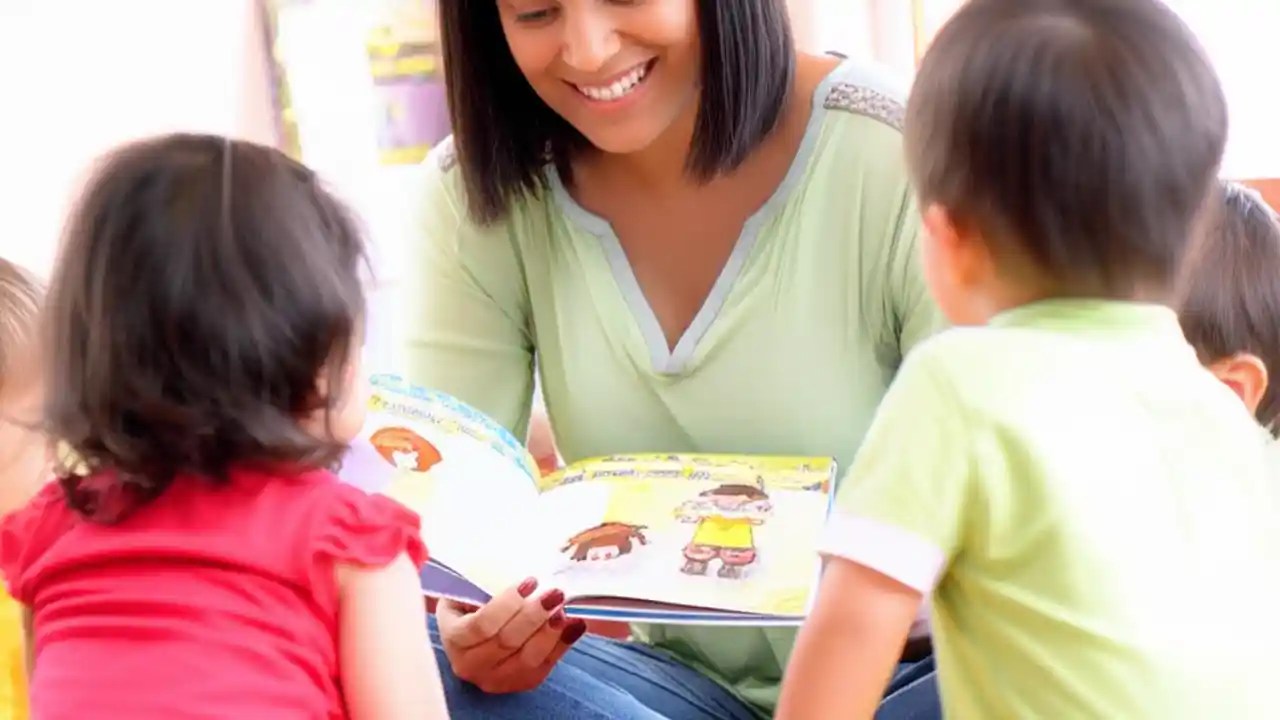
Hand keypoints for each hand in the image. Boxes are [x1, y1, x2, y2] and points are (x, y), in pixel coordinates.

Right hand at [436, 578, 587, 693]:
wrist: (477, 630)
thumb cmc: (474, 601)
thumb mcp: (471, 587)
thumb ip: (486, 581)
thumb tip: (523, 573)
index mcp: (454, 637)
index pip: (481, 625)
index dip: (507, 603)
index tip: (530, 582)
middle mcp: (470, 664)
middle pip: (507, 642)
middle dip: (534, 615)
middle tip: (555, 593)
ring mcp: (495, 679)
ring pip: (528, 659)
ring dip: (550, 632)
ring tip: (564, 609)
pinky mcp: (520, 683)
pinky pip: (545, 666)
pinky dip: (562, 644)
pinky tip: (575, 625)